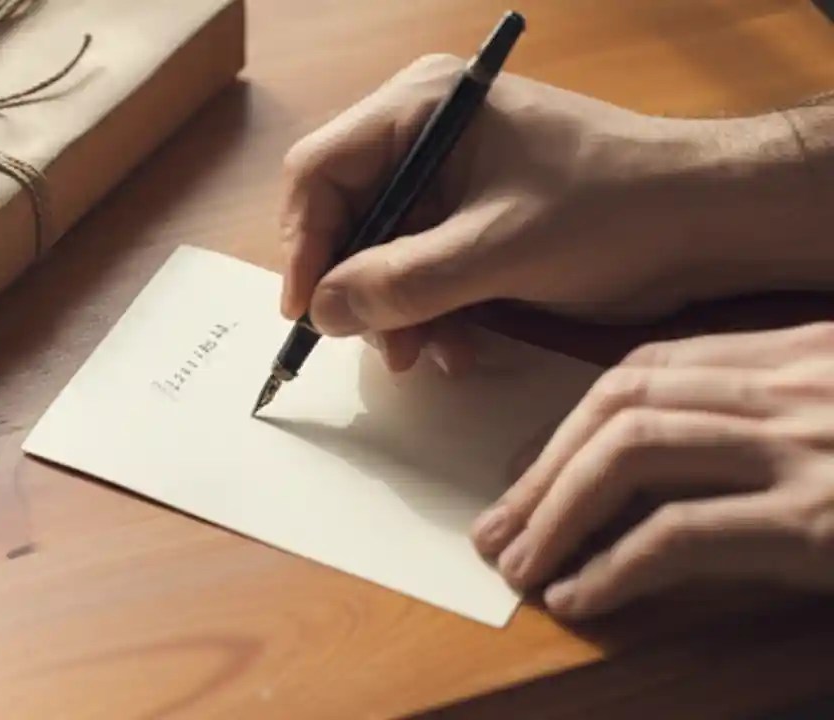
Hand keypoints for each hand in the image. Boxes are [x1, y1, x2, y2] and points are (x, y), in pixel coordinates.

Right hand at [279, 53, 813, 374]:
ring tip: (430, 356)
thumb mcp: (497, 252)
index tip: (308, 314)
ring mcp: (448, 174)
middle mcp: (424, 131)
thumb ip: (401, 282)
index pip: (319, 171)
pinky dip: (431, 310)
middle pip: (347, 215)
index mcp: (421, 107)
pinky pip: (422, 265)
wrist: (710, 220)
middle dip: (360, 289)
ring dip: (398, 311)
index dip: (302, 246)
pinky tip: (459, 346)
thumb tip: (321, 310)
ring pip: (382, 250)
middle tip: (380, 348)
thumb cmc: (612, 211)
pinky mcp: (472, 213)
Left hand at [471, 322, 833, 618]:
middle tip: (498, 526)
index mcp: (798, 354)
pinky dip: (612, 568)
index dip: (572, 420)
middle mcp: (792, 385)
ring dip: (557, 516)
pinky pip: (680, 534)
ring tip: (521, 567)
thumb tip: (659, 467)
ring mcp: (802, 447)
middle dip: (544, 470)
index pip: (648, 369)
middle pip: (622, 406)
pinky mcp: (818, 521)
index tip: (528, 467)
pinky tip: (578, 598)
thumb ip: (766, 418)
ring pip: (632, 455)